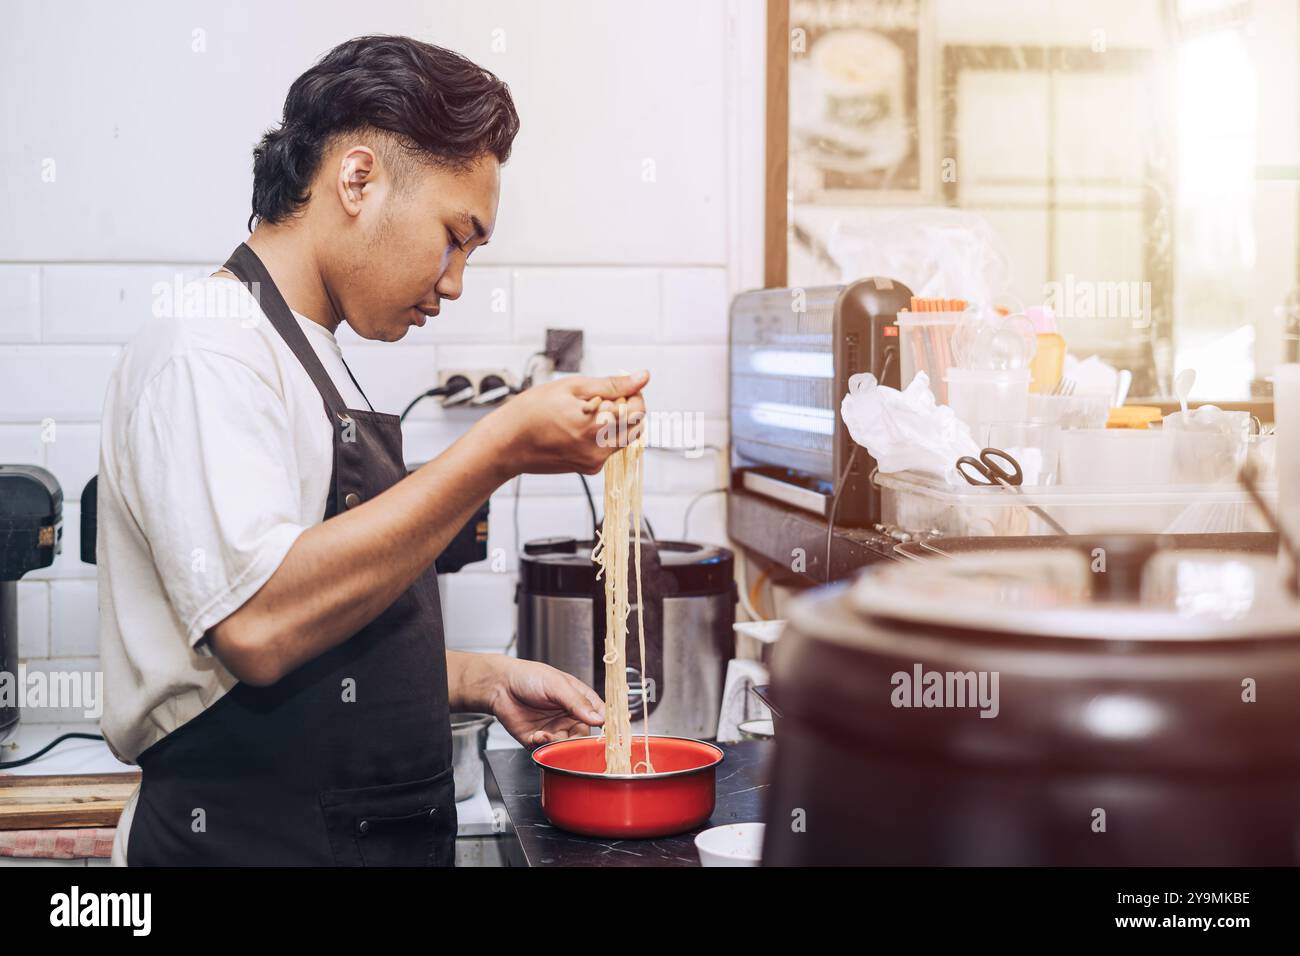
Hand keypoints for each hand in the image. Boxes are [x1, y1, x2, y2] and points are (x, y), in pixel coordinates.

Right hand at [484, 369, 649, 476]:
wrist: (507, 443)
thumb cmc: (532, 411)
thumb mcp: (572, 387)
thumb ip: (612, 385)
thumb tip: (643, 377)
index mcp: (598, 426)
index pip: (639, 410)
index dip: (632, 394)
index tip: (615, 388)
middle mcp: (600, 449)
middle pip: (636, 426)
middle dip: (626, 409)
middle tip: (600, 399)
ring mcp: (595, 462)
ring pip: (624, 439)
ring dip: (616, 423)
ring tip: (587, 413)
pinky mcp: (589, 470)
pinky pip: (608, 450)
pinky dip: (603, 436)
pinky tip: (579, 427)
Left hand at [486, 658, 605, 746]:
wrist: (499, 685)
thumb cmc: (529, 676)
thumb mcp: (556, 685)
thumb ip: (577, 702)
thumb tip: (599, 718)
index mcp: (578, 700)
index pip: (599, 715)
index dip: (603, 725)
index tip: (603, 733)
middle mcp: (568, 716)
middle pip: (583, 737)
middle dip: (577, 742)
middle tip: (570, 740)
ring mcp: (554, 729)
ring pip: (565, 747)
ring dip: (557, 745)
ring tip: (544, 735)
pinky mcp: (537, 739)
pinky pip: (546, 751)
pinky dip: (543, 747)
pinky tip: (536, 736)